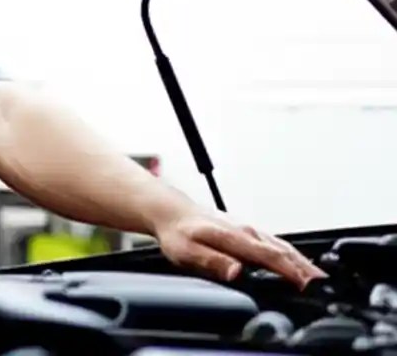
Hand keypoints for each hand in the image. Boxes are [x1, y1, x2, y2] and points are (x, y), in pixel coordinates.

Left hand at [154, 209, 325, 288]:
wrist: (172, 212)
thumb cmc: (178, 233)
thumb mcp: (187, 252)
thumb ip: (213, 262)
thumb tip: (235, 272)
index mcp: (235, 237)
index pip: (270, 256)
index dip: (291, 272)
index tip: (308, 285)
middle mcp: (247, 231)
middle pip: (284, 251)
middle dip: (306, 268)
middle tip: (325, 285)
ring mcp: (250, 230)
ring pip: (283, 246)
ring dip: (303, 261)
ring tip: (320, 278)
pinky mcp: (248, 231)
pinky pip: (276, 243)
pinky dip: (292, 255)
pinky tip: (298, 263)